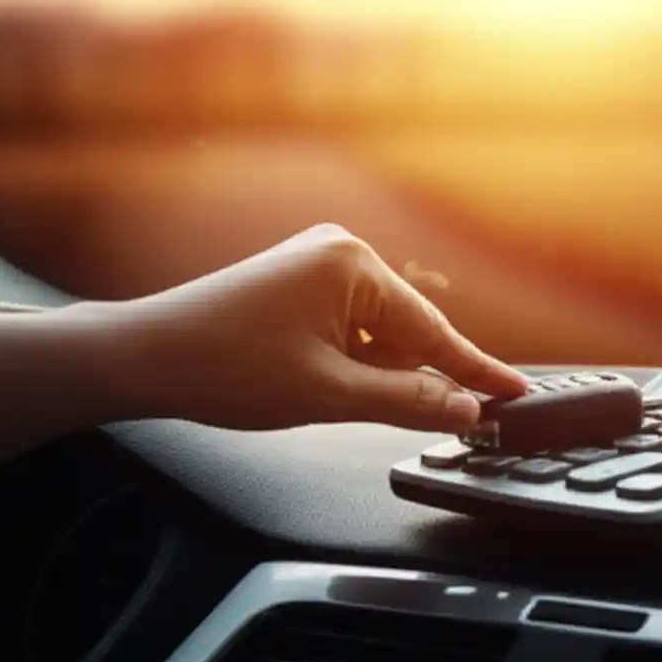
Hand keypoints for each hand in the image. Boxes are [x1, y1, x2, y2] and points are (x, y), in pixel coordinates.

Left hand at [102, 223, 526, 432]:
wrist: (143, 357)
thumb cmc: (223, 366)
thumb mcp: (329, 395)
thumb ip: (408, 402)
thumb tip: (464, 409)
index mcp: (353, 265)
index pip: (433, 332)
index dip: (476, 372)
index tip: (517, 393)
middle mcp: (341, 252)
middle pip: (405, 333)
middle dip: (399, 379)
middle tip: (366, 408)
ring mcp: (318, 264)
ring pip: (376, 336)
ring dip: (365, 374)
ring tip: (311, 390)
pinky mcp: (300, 282)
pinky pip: (349, 328)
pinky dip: (346, 362)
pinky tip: (312, 380)